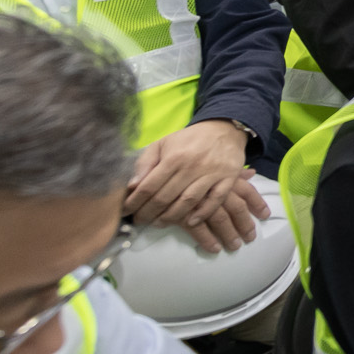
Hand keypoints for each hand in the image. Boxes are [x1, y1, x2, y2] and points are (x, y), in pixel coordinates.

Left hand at [126, 122, 262, 251]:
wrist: (223, 130)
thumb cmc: (188, 140)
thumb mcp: (162, 144)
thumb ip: (145, 163)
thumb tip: (132, 186)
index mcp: (173, 157)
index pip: (149, 186)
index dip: (134, 202)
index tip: (125, 212)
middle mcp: (192, 166)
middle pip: (165, 197)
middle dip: (148, 213)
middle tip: (139, 221)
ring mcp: (212, 173)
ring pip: (188, 202)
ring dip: (171, 217)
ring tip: (159, 223)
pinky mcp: (228, 178)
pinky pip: (215, 200)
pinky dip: (203, 213)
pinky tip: (190, 222)